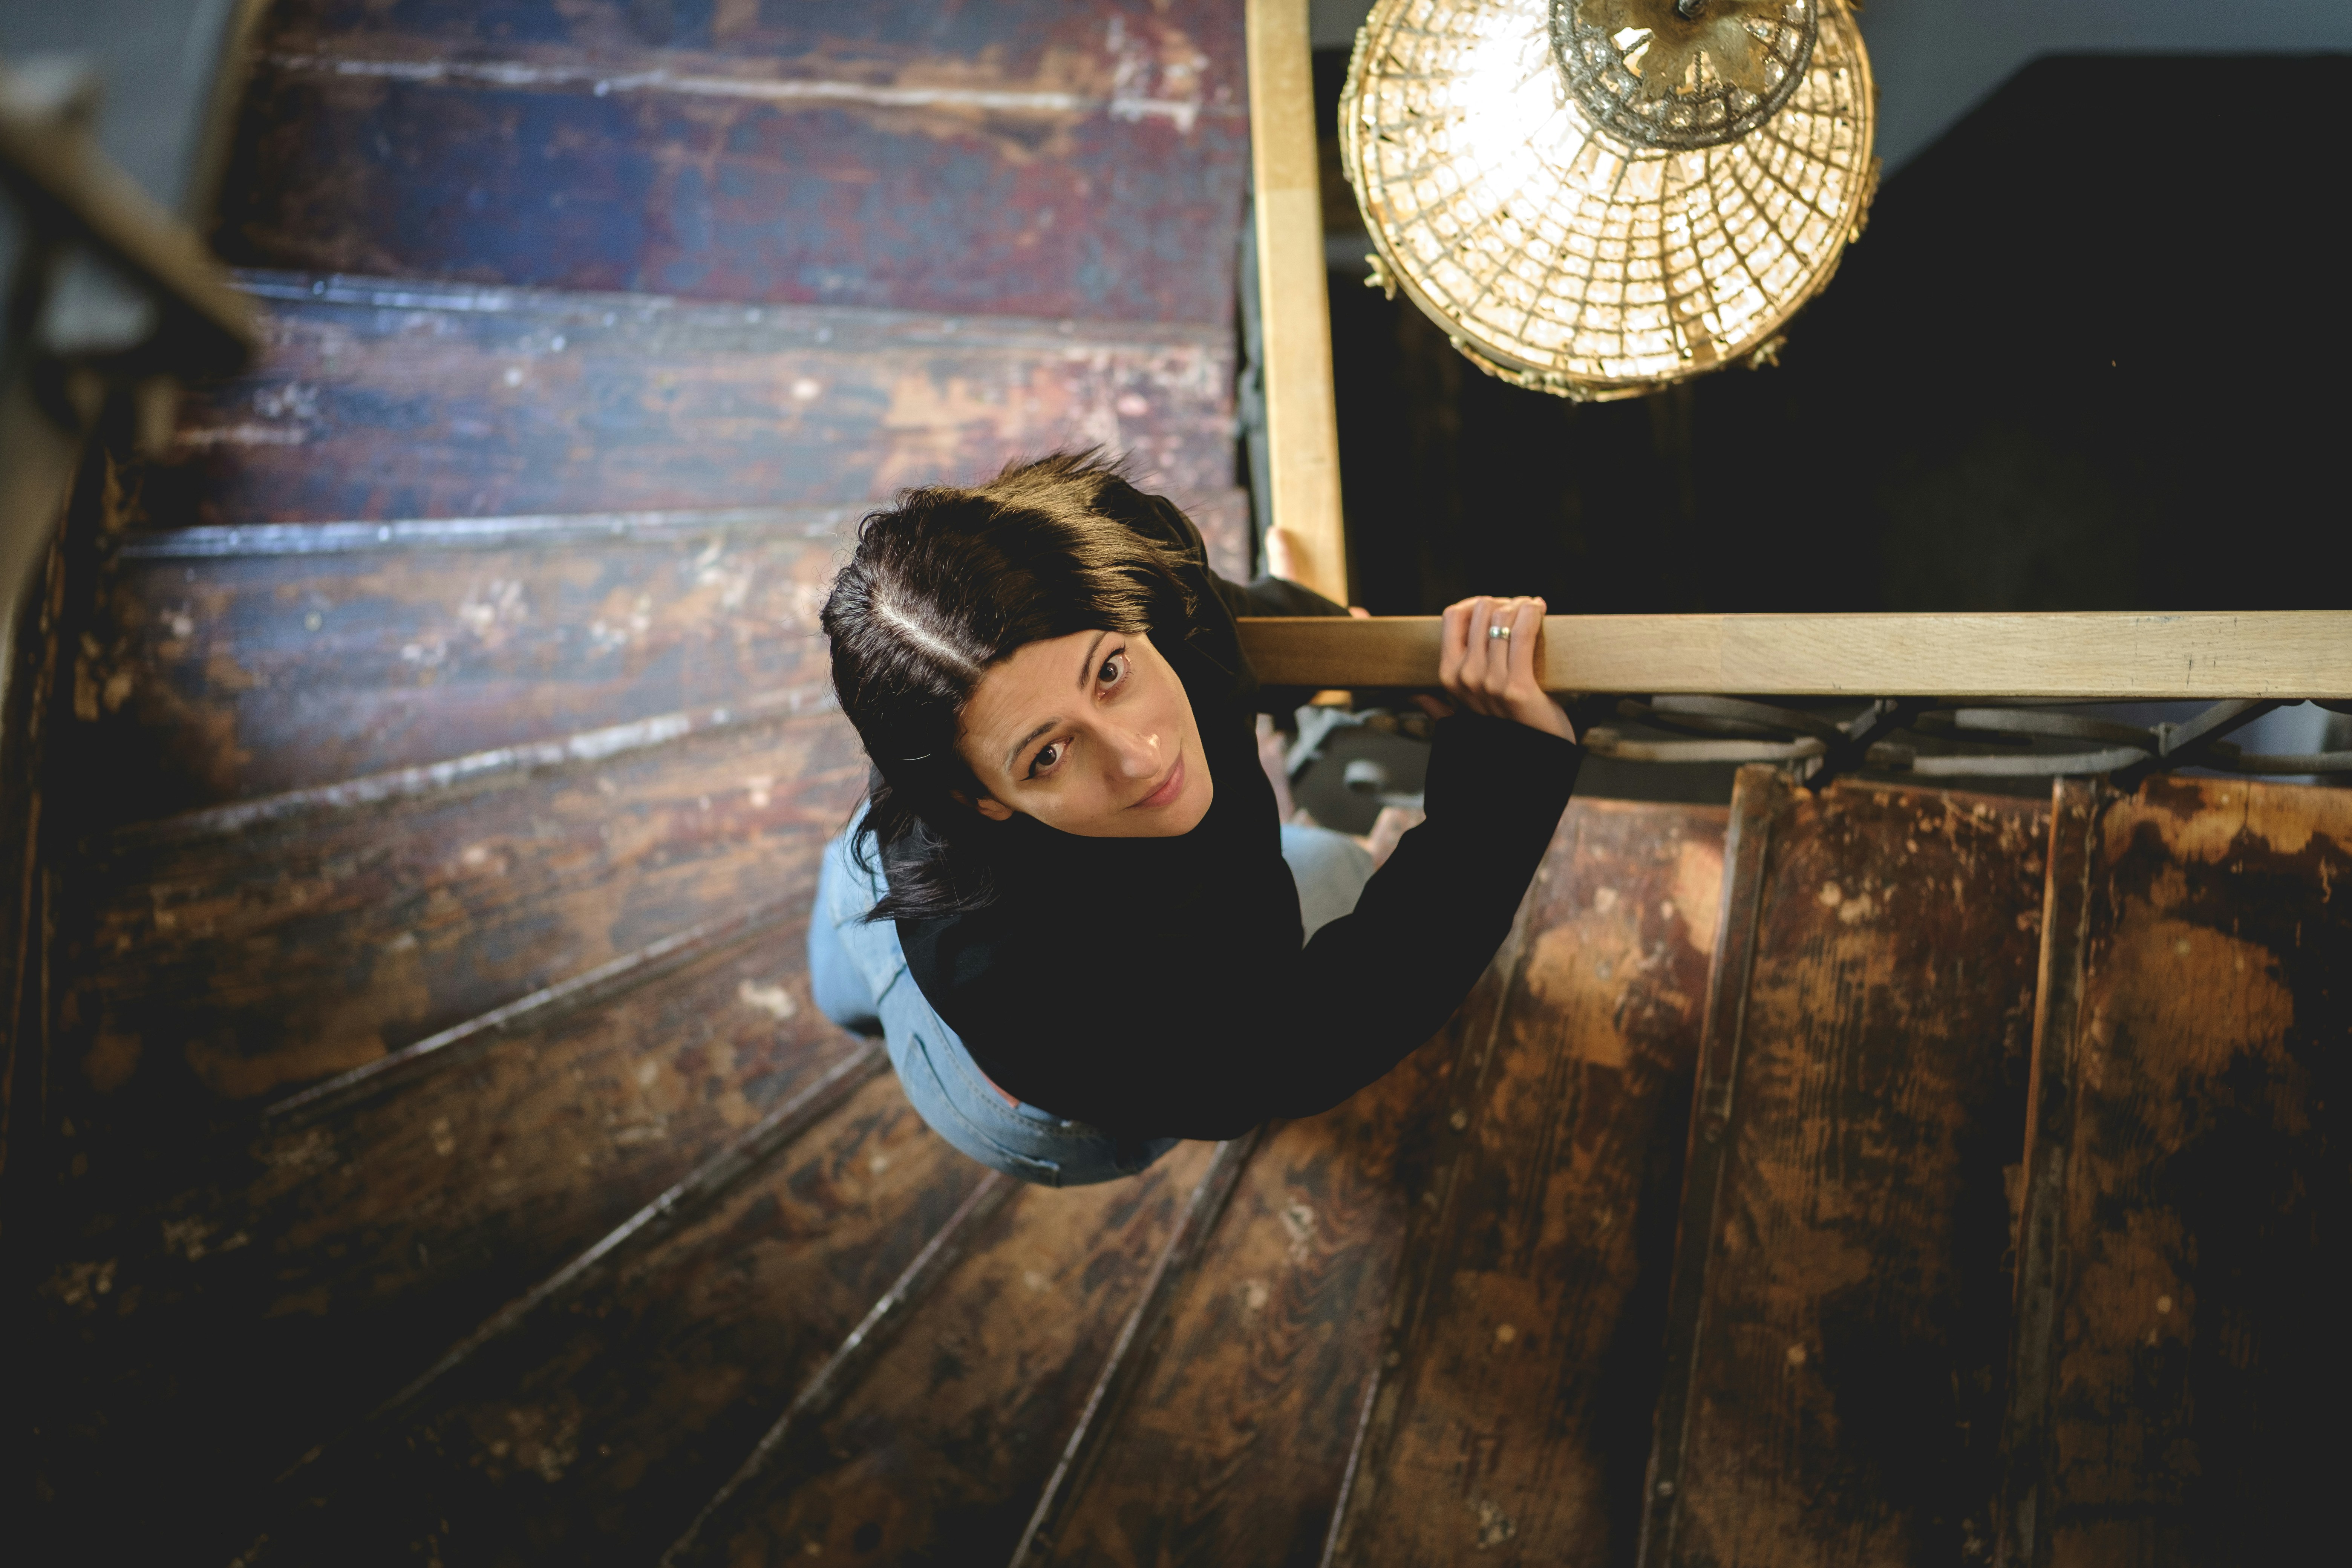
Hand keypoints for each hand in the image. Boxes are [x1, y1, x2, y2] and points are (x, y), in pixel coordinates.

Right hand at [1415, 596, 1574, 741]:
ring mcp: (1489, 682)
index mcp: (1448, 676)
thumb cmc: (1505, 734)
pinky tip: (1540, 609)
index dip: (1476, 603)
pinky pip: (1522, 632)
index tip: (1497, 607)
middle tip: (1521, 609)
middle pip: (1480, 610)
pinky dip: (1533, 614)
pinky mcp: (1516, 687)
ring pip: (1502, 617)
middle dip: (1503, 602)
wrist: (1533, 760)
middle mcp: (1464, 677)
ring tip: (1533, 611)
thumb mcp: (1463, 722)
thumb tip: (1414, 697)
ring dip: (1522, 606)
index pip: (1453, 616)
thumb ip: (1438, 708)